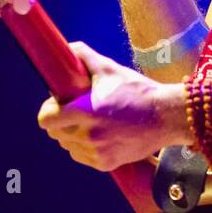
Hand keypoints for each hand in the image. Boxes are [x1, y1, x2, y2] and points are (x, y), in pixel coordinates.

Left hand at [36, 42, 188, 170]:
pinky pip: (82, 157)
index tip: (58, 104)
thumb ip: (84, 56)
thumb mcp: (109, 69)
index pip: (46, 119)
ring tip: (90, 123)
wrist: (165, 117)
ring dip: (72, 136)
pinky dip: (85, 148)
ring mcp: (97, 152)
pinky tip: (99, 135)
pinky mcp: (106, 164)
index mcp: (85, 111)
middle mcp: (89, 135)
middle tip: (74, 111)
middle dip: (60, 122)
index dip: (48, 110)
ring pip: (68, 146)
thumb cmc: (137, 91)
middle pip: (55, 133)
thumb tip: (66, 48)